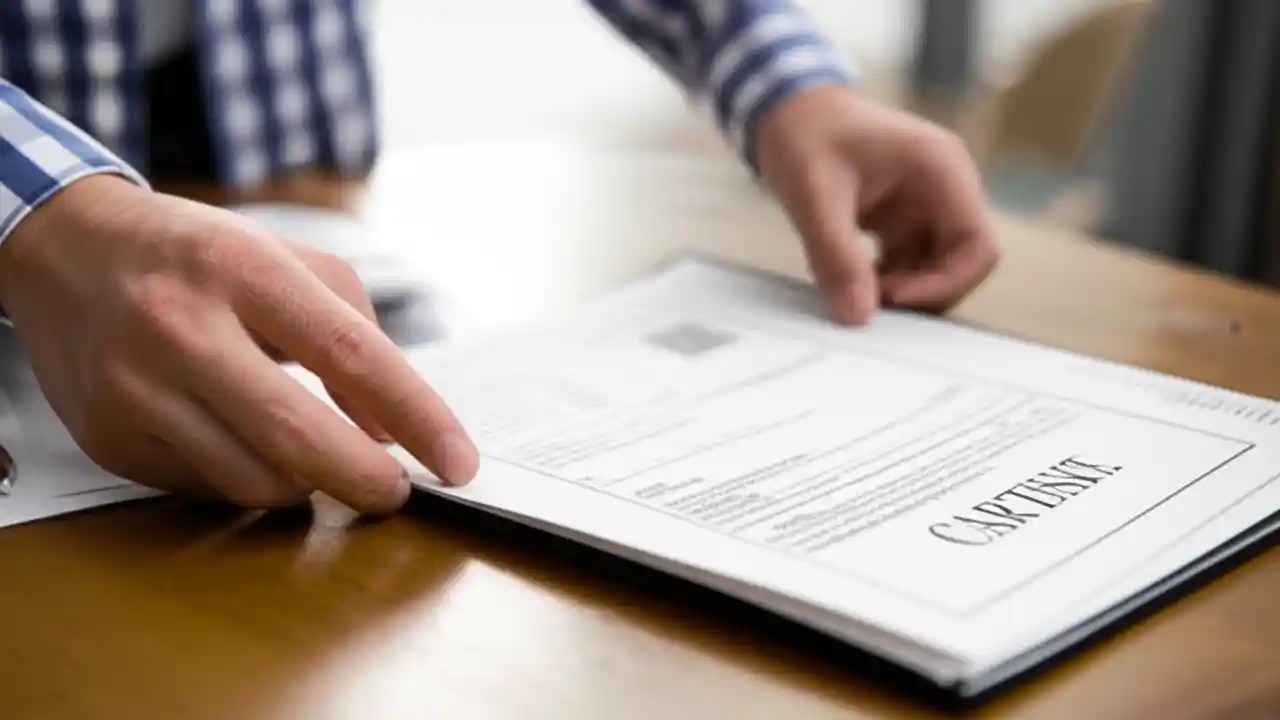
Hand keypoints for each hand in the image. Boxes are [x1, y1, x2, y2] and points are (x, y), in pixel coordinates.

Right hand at [0, 176, 478, 511]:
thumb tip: (393, 433)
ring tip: (314, 450)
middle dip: (367, 479)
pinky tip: (246, 443)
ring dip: (308, 482)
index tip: (459, 462)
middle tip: (397, 490)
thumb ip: (355, 334)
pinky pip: (208, 488)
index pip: (351, 354)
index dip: (418, 416)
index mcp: (242, 267)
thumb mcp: (285, 261)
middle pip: (298, 435)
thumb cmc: (197, 255)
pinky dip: (248, 478)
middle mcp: (180, 326)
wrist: (65, 252)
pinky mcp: (109, 437)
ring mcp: (134, 386)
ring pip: (255, 479)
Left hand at [754, 86, 998, 324]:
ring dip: (902, 289)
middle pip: (962, 262)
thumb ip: (835, 256)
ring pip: (936, 268)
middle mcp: (944, 187)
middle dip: (922, 291)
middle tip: (869, 302)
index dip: (946, 282)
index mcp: (940, 170)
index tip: (893, 298)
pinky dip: (886, 280)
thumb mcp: (812, 196)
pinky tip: (851, 282)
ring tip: (853, 292)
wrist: (784, 108)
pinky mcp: (903, 219)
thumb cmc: (803, 134)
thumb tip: (857, 315)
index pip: (978, 245)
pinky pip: (910, 263)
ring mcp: (926, 204)